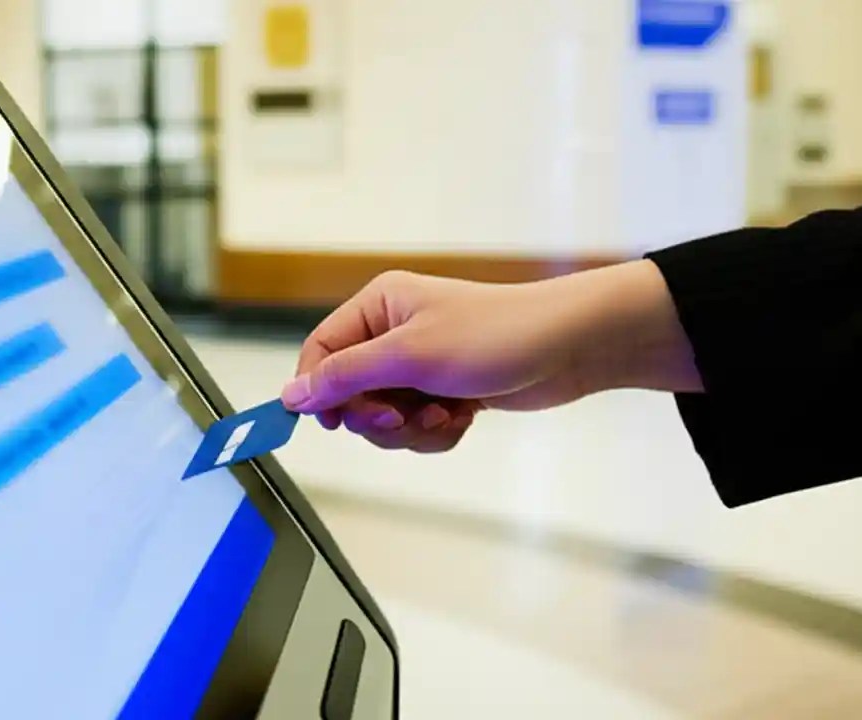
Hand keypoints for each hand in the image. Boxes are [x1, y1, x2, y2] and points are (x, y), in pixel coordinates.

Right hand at [280, 261, 701, 451]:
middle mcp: (395, 333)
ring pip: (386, 418)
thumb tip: (291, 394)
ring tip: (444, 413)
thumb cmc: (496, 335)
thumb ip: (344, 376)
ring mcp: (422, 365)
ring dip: (412, 429)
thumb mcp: (410, 355)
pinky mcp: (448, 391)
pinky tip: (464, 417)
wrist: (570, 347)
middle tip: (404, 415)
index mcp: (379, 306)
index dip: (320, 392)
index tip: (334, 423)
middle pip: (350, 394)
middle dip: (378, 416)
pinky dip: (438, 431)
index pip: (321, 352)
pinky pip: (419, 428)